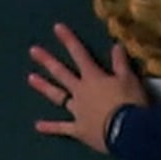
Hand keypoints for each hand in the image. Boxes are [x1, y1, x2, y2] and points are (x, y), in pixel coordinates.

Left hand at [27, 23, 148, 152]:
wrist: (127, 131)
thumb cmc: (130, 103)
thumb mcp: (129, 79)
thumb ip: (121, 63)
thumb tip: (116, 45)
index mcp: (94, 77)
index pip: (80, 54)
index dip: (68, 40)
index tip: (56, 28)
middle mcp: (81, 91)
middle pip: (62, 73)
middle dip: (48, 61)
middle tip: (33, 51)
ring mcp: (77, 110)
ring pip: (58, 97)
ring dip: (44, 87)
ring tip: (30, 78)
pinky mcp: (78, 129)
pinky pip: (62, 128)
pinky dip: (50, 127)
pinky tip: (37, 126)